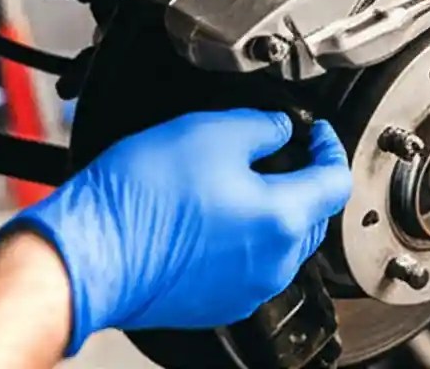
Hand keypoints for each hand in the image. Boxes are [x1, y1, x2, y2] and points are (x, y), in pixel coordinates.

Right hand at [0, 109, 352, 355]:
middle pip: (315, 214)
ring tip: (239, 182)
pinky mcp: (220, 302)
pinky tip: (216, 216)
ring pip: (284, 242)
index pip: (337, 180)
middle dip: (304, 179)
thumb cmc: (141, 198)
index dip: (331, 147)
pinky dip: (247, 239)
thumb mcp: (212, 133)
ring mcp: (249, 288)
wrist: (91, 252)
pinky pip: (252, 265)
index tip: (319, 134)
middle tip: (278, 151)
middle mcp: (275, 261)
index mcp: (284, 218)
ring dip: (275, 210)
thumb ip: (264, 126)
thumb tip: (283, 128)